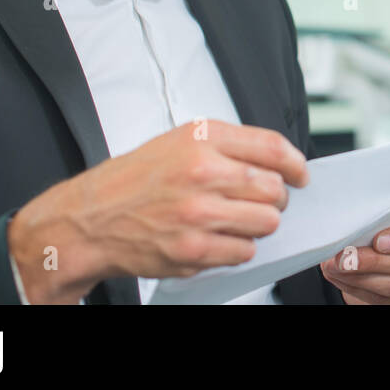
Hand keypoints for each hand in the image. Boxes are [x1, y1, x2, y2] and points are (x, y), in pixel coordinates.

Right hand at [8, 120, 307, 303]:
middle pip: (275, 188)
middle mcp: (202, 171)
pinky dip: (238, 248)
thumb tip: (278, 161)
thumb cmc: (135, 179)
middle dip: (276, 198)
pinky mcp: (193, 248)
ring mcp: (198, 212)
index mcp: (202, 138)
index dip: (296, 164)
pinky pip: (244, 251)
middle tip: (263, 201)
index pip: (273, 147)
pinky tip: (218, 238)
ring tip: (237, 220)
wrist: (89, 218)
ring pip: (266, 222)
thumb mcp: (181, 141)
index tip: (300, 174)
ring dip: (259, 225)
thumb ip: (229, 145)